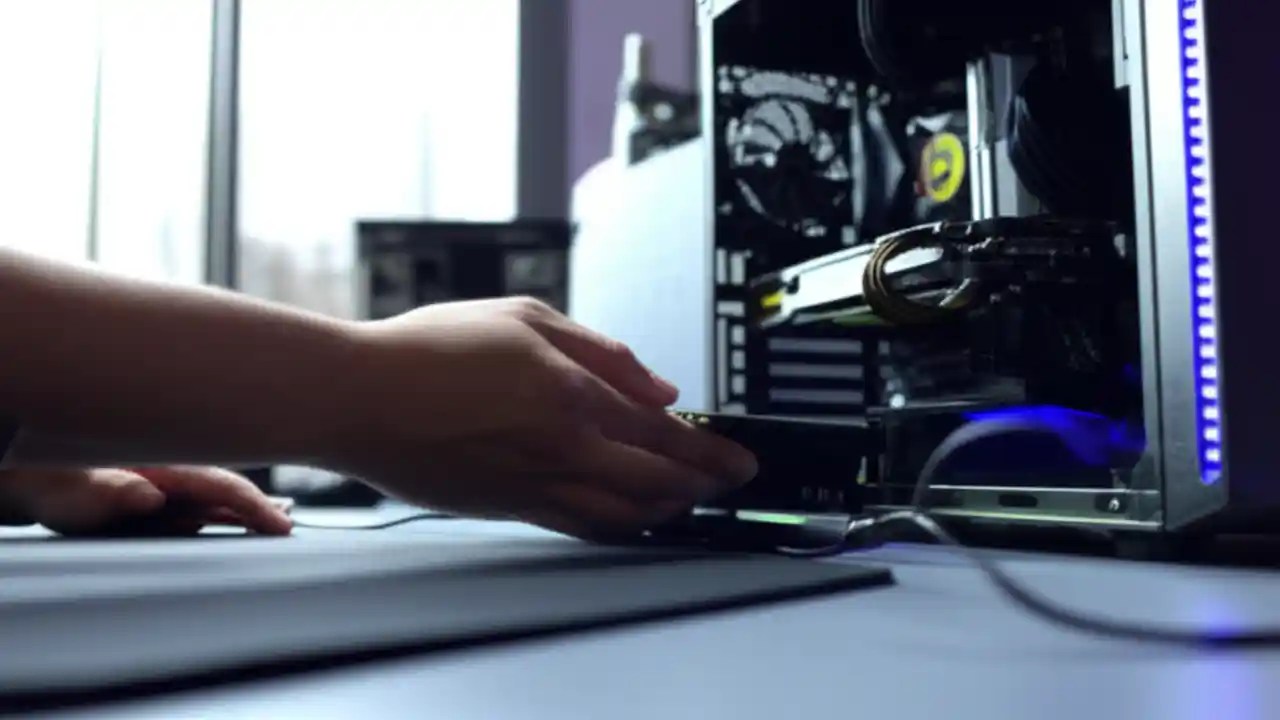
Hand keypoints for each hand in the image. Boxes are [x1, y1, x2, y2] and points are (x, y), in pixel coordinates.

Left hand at [0, 465, 292, 536]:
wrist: (36, 480)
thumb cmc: (53, 486)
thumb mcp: (75, 494)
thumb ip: (110, 492)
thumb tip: (152, 494)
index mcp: (162, 467)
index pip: (221, 485)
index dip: (254, 505)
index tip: (281, 525)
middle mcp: (172, 474)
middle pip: (227, 489)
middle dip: (261, 506)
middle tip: (289, 528)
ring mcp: (168, 486)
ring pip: (218, 497)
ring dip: (248, 509)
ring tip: (278, 523)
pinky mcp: (161, 500)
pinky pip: (203, 504)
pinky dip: (227, 510)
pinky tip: (241, 517)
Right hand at [331, 297, 757, 540]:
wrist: (358, 398)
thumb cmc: (429, 350)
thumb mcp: (526, 317)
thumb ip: (602, 351)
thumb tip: (660, 386)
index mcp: (570, 394)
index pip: (665, 435)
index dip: (713, 452)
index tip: (741, 459)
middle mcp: (561, 449)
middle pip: (657, 485)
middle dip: (705, 487)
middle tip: (728, 482)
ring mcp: (534, 486)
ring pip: (624, 516)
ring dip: (668, 511)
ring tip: (688, 499)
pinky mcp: (508, 508)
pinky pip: (581, 526)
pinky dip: (619, 525)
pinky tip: (629, 515)